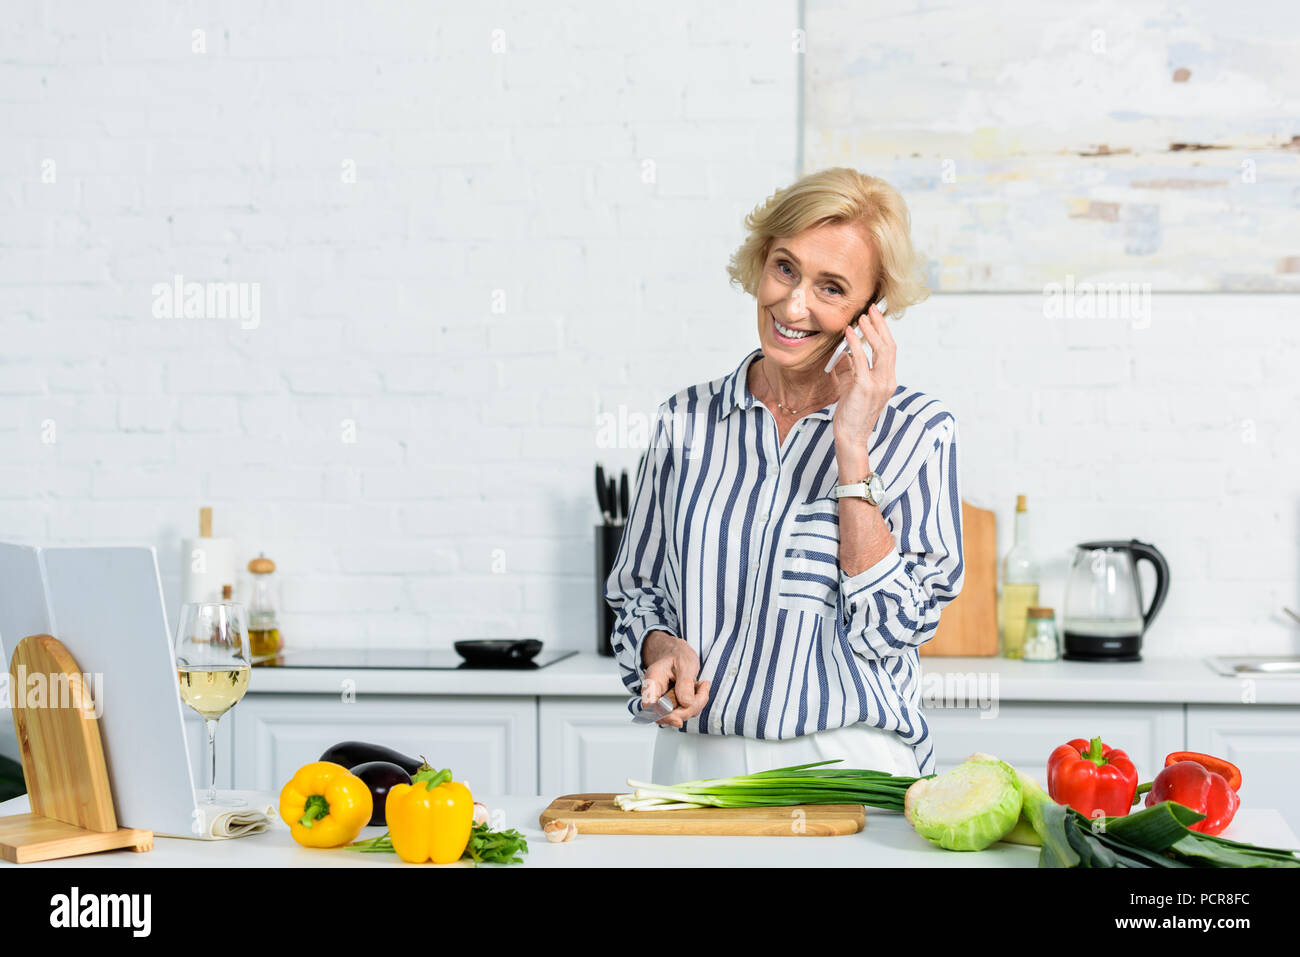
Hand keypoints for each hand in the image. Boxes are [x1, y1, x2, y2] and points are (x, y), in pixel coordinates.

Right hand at [640, 630, 710, 728]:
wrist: (677, 652)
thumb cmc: (677, 655)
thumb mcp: (685, 664)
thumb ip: (685, 684)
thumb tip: (686, 704)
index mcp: (652, 682)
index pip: (649, 706)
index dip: (663, 716)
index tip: (678, 720)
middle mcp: (655, 695)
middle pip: (665, 716)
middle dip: (687, 709)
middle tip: (702, 691)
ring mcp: (664, 702)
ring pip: (678, 716)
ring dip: (696, 705)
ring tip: (702, 686)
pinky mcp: (674, 706)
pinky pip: (686, 712)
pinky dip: (697, 703)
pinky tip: (700, 688)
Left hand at [828, 302, 896, 467]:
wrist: (851, 436)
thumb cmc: (851, 413)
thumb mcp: (853, 386)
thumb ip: (852, 369)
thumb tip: (845, 352)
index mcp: (888, 380)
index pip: (890, 350)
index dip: (883, 331)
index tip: (874, 316)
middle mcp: (888, 380)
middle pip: (889, 345)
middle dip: (880, 325)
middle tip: (871, 308)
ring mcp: (879, 384)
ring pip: (881, 350)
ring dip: (870, 330)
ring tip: (861, 317)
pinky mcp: (866, 388)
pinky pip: (861, 360)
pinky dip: (855, 343)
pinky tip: (849, 332)